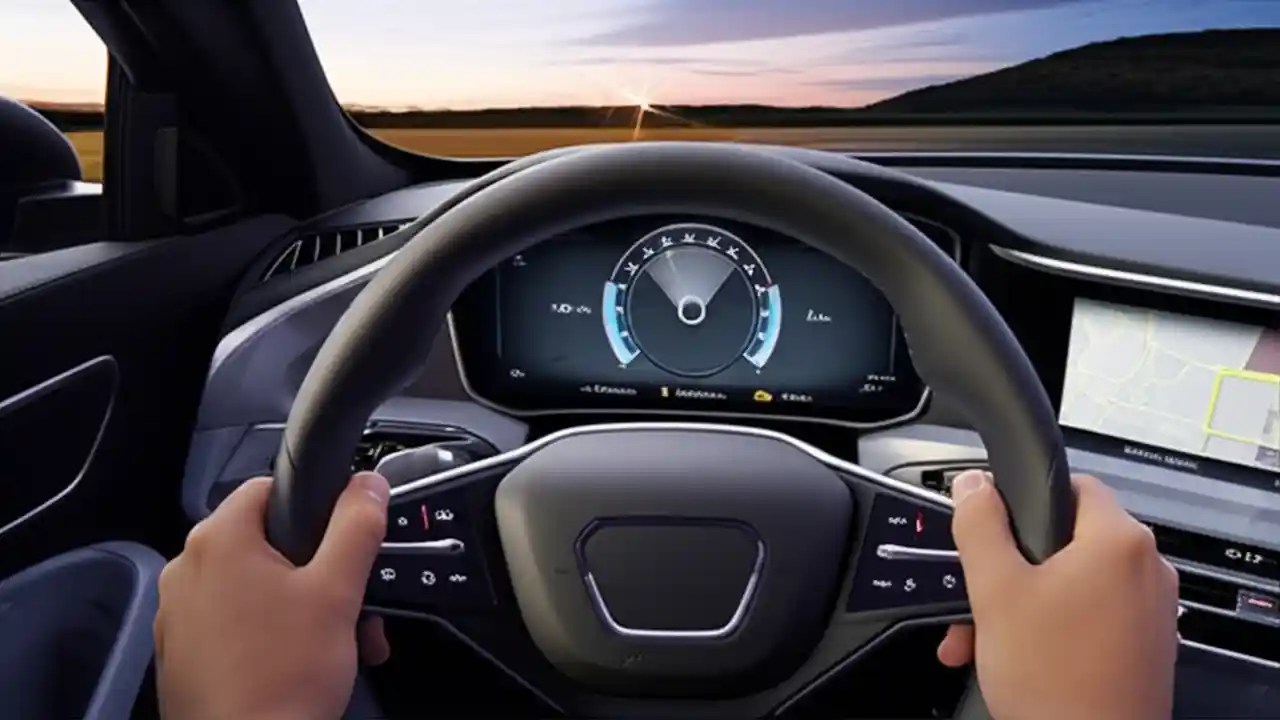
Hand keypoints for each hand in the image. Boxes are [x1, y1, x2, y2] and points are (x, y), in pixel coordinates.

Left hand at [155, 472, 390, 719]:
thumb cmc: (287, 676)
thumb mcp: (338, 591)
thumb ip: (356, 526)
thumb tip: (366, 483)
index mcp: (218, 541)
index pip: (269, 487)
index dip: (315, 506)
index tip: (345, 540)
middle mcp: (186, 570)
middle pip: (266, 543)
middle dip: (321, 570)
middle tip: (355, 605)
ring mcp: (178, 615)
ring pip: (255, 587)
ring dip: (304, 605)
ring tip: (342, 643)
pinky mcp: (181, 654)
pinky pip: (235, 624)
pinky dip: (272, 633)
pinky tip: (305, 663)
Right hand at [937, 471, 1178, 719]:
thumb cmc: (1053, 680)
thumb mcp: (995, 589)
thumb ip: (979, 524)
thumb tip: (973, 484)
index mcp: (1120, 541)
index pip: (1072, 484)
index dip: (1023, 499)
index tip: (990, 524)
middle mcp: (1147, 570)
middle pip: (1065, 542)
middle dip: (1007, 568)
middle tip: (974, 597)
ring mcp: (1150, 613)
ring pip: (1070, 586)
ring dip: (1019, 604)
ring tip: (978, 639)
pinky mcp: (1144, 648)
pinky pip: (1088, 619)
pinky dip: (1049, 629)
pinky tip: (1011, 658)